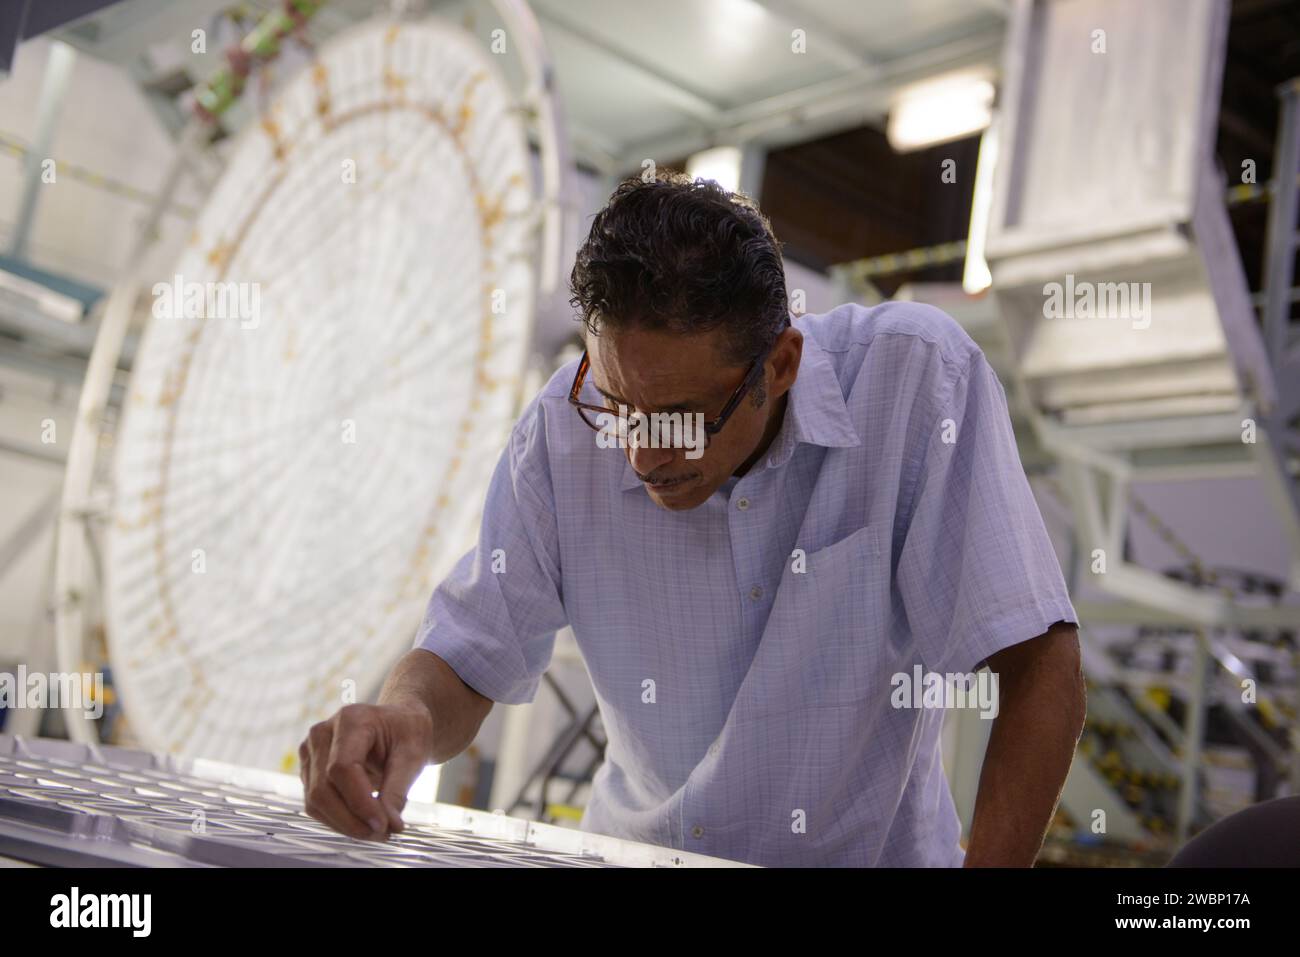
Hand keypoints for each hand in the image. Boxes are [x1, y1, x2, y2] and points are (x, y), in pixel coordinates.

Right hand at [299, 702, 433, 840]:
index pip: (342, 768)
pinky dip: (338, 819)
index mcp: (351, 720)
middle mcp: (323, 733)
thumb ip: (398, 789)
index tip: (383, 825)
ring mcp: (311, 751)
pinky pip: (316, 803)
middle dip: (352, 820)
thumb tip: (390, 825)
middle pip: (323, 788)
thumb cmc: (406, 732)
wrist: (397, 723)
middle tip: (383, 834)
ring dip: (345, 824)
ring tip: (377, 832)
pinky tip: (363, 823)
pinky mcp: (309, 770)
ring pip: (316, 800)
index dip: (359, 802)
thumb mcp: (413, 755)